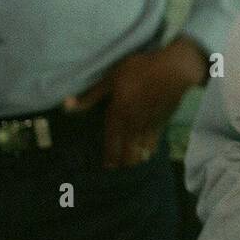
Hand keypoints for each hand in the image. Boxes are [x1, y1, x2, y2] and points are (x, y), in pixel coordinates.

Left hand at [64, 37, 207, 167]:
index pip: (112, 143)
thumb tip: (66, 106)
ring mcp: (149, 125)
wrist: (173, 70)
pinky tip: (149, 153)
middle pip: (128, 152)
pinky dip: (150, 149)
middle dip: (124, 163)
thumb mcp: (111, 78)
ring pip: (142, 150)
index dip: (110, 158)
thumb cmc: (140, 70)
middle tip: (121, 170)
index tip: (108, 169)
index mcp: (118, 115)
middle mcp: (133, 124)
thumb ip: (91, 95)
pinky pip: (155, 142)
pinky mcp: (163, 121)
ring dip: (137, 158)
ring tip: (134, 164)